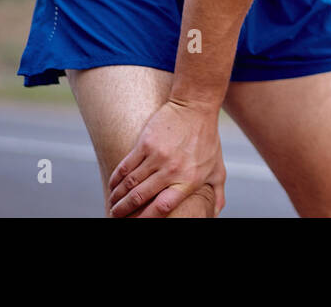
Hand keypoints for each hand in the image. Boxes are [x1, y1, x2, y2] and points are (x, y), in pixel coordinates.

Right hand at [107, 100, 225, 217]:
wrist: (196, 107)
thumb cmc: (208, 139)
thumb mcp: (217, 168)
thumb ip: (217, 193)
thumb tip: (214, 215)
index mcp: (189, 180)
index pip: (163, 207)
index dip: (146, 218)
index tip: (135, 222)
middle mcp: (172, 170)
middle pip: (139, 197)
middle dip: (123, 210)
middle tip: (116, 216)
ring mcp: (158, 156)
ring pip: (129, 183)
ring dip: (117, 197)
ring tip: (112, 204)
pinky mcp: (146, 143)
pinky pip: (125, 166)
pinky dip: (116, 179)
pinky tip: (112, 186)